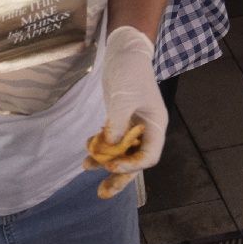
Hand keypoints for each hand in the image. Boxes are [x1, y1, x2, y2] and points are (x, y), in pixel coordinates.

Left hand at [100, 25, 166, 171]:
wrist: (124, 51)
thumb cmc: (130, 72)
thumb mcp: (124, 98)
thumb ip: (118, 124)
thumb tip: (110, 149)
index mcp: (155, 125)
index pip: (149, 156)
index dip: (131, 165)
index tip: (111, 164)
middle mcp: (146, 129)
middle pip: (135, 160)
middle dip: (119, 176)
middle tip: (102, 192)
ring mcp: (133, 125)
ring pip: (122, 152)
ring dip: (105, 162)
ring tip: (87, 169)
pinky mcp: (120, 120)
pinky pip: (112, 140)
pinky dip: (100, 146)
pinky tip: (87, 152)